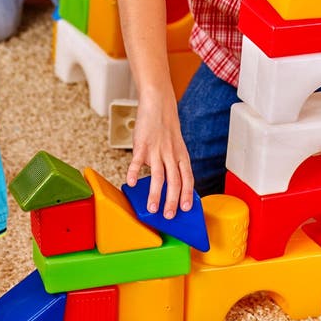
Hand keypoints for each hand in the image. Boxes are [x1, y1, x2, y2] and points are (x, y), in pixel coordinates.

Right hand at [126, 88, 193, 218]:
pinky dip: (135, 172)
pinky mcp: (142, 144)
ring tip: (151, 209)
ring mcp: (157, 149)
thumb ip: (173, 163)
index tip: (187, 209)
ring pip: (158, 175)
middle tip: (168, 216)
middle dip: (172, 201)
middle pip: (174, 181)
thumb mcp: (176, 145)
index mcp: (181, 155)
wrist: (158, 103)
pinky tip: (132, 183)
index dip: (188, 194)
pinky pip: (138, 161)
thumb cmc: (166, 127)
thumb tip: (168, 185)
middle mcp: (171, 154)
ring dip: (155, 194)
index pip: (188, 178)